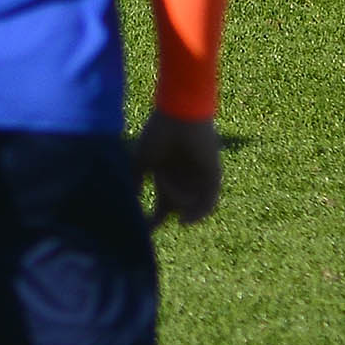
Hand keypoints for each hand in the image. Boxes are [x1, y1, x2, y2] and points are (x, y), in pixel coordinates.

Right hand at [138, 110, 221, 225]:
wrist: (179, 114)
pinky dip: (199, 212)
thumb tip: (132, 201)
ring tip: (170, 206)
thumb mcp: (141, 160)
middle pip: (178, 207)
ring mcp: (199, 177)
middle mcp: (184, 179)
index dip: (154, 218)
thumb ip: (135, 180)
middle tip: (153, 224)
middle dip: (167, 217)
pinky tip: (185, 220)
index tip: (143, 230)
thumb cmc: (157, 134)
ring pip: (193, 205)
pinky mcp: (213, 174)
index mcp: (166, 175)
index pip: (163, 203)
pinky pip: (210, 199)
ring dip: (180, 210)